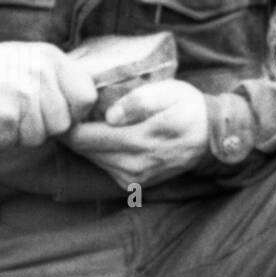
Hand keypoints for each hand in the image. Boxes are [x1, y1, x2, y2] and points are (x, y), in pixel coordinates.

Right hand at [0, 41, 97, 147]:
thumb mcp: (27, 59)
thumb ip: (55, 78)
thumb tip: (81, 107)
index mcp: (50, 58)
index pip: (86, 96)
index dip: (74, 112)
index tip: (55, 111)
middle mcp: (41, 74)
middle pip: (62, 124)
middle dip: (41, 127)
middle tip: (15, 111)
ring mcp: (24, 95)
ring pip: (38, 138)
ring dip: (18, 134)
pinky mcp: (5, 115)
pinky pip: (12, 142)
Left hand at [62, 80, 209, 187]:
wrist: (210, 137)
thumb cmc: (187, 107)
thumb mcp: (169, 92)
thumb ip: (138, 101)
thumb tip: (110, 116)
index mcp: (141, 139)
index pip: (86, 138)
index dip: (69, 124)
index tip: (65, 108)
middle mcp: (135, 164)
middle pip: (85, 151)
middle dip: (75, 133)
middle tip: (72, 112)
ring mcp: (135, 178)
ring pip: (93, 161)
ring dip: (87, 144)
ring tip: (87, 122)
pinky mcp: (135, 184)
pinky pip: (106, 168)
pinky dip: (101, 154)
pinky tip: (106, 138)